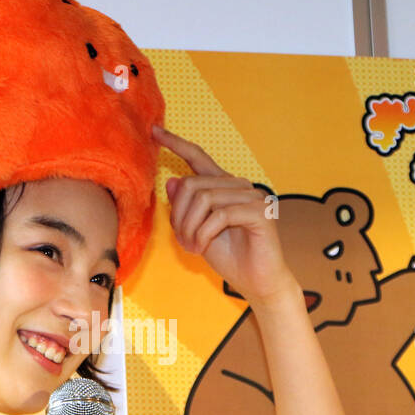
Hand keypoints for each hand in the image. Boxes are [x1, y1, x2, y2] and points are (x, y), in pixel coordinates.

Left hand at [152, 124, 297, 303]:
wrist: (257, 282)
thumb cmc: (230, 258)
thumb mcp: (196, 231)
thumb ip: (185, 207)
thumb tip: (171, 180)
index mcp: (224, 187)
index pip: (198, 158)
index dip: (176, 144)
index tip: (154, 132)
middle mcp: (239, 186)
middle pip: (192, 184)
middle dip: (178, 216)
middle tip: (182, 241)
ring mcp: (253, 196)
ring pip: (204, 199)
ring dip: (190, 228)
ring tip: (192, 247)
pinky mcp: (260, 212)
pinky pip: (219, 215)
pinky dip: (204, 234)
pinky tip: (202, 247)